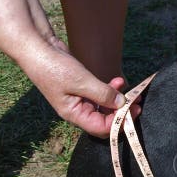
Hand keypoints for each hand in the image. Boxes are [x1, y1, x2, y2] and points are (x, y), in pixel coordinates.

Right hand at [20, 37, 140, 136]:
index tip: (133, 112)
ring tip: (133, 92)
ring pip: (105, 106)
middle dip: (122, 113)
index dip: (118, 123)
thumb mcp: (82, 81)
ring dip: (119, 100)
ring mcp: (79, 98)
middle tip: (138, 103)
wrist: (38, 48)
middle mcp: (77, 110)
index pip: (100, 128)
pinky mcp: (82, 87)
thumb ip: (103, 94)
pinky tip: (119, 80)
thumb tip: (122, 104)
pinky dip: (111, 89)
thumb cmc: (54, 67)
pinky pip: (101, 94)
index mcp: (73, 114)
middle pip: (104, 120)